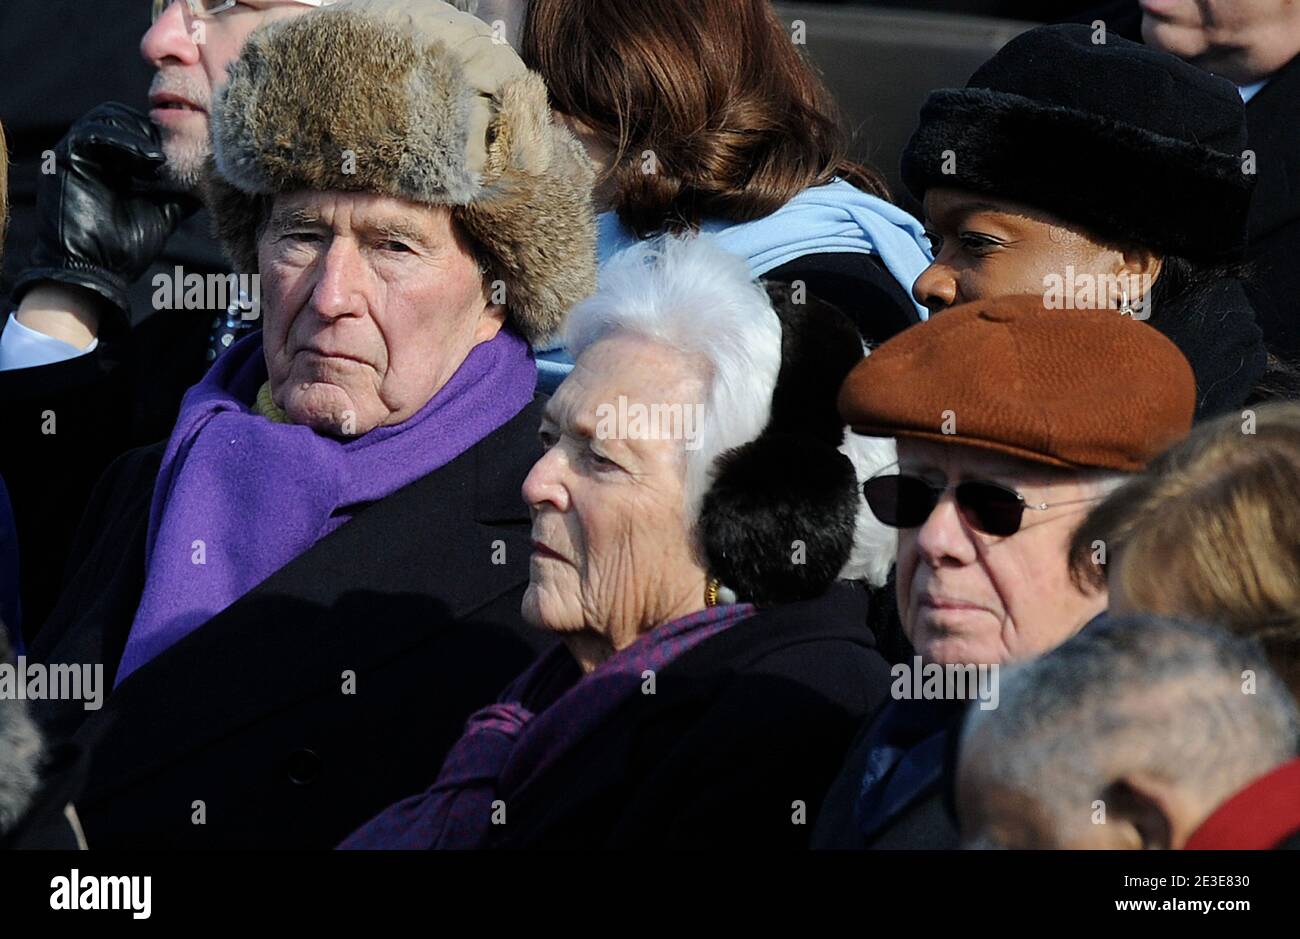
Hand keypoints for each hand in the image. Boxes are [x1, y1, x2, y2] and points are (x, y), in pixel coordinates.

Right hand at [13, 102, 200, 333]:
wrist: (95, 271)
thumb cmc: (124, 248)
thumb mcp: (162, 213)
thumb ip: (179, 194)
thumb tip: (212, 183)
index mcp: (111, 163)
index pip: (135, 128)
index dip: (160, 135)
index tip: (188, 150)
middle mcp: (91, 154)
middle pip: (121, 116)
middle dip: (150, 131)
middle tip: (172, 155)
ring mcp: (75, 153)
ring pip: (107, 118)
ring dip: (139, 134)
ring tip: (160, 160)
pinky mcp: (65, 158)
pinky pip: (93, 134)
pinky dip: (124, 140)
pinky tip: (147, 160)